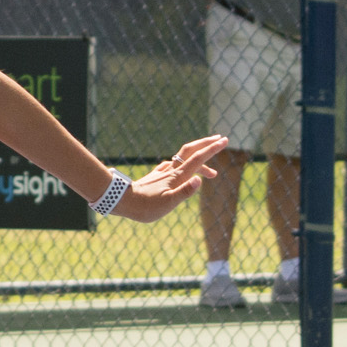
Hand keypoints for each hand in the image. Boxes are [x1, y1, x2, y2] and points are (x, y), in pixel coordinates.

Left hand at [114, 134, 228, 222]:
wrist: (121, 201)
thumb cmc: (145, 206)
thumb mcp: (168, 203)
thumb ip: (184, 192)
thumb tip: (199, 181)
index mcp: (177, 176)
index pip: (199, 159)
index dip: (212, 149)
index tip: (225, 140)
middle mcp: (171, 171)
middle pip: (191, 151)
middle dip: (206, 144)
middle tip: (220, 139)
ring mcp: (162, 172)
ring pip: (182, 159)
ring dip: (197, 158)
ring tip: (210, 171)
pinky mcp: (155, 176)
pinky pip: (171, 165)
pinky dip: (181, 164)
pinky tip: (179, 169)